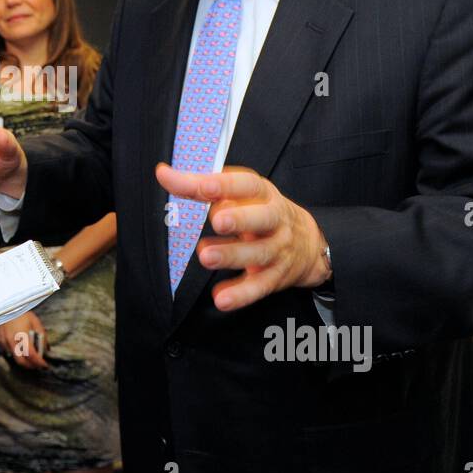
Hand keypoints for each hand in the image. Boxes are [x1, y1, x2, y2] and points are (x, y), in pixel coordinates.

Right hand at [0, 312, 48, 369]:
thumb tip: (46, 349)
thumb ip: (42, 337)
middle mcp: (12, 341)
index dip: (39, 363)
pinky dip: (15, 353)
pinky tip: (20, 349)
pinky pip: (8, 351)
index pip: (32, 355)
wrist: (7, 306)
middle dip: (31, 366)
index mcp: (22, 336)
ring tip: (30, 357)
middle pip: (22, 362)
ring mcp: (4, 342)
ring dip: (23, 360)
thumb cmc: (22, 313)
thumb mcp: (36, 323)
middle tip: (38, 365)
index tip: (45, 365)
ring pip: (14, 358)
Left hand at [157, 164, 328, 310]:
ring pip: (258, 253)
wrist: (308, 243)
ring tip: (206, 257)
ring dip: (232, 255)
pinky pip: (259, 286)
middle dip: (240, 219)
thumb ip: (198, 185)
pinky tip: (222, 298)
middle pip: (262, 217)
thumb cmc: (261, 211)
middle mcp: (274, 219)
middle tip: (217, 221)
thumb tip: (164, 174)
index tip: (205, 186)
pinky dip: (241, 294)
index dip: (226, 185)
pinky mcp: (275, 276)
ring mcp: (277, 249)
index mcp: (262, 194)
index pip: (246, 185)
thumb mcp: (238, 193)